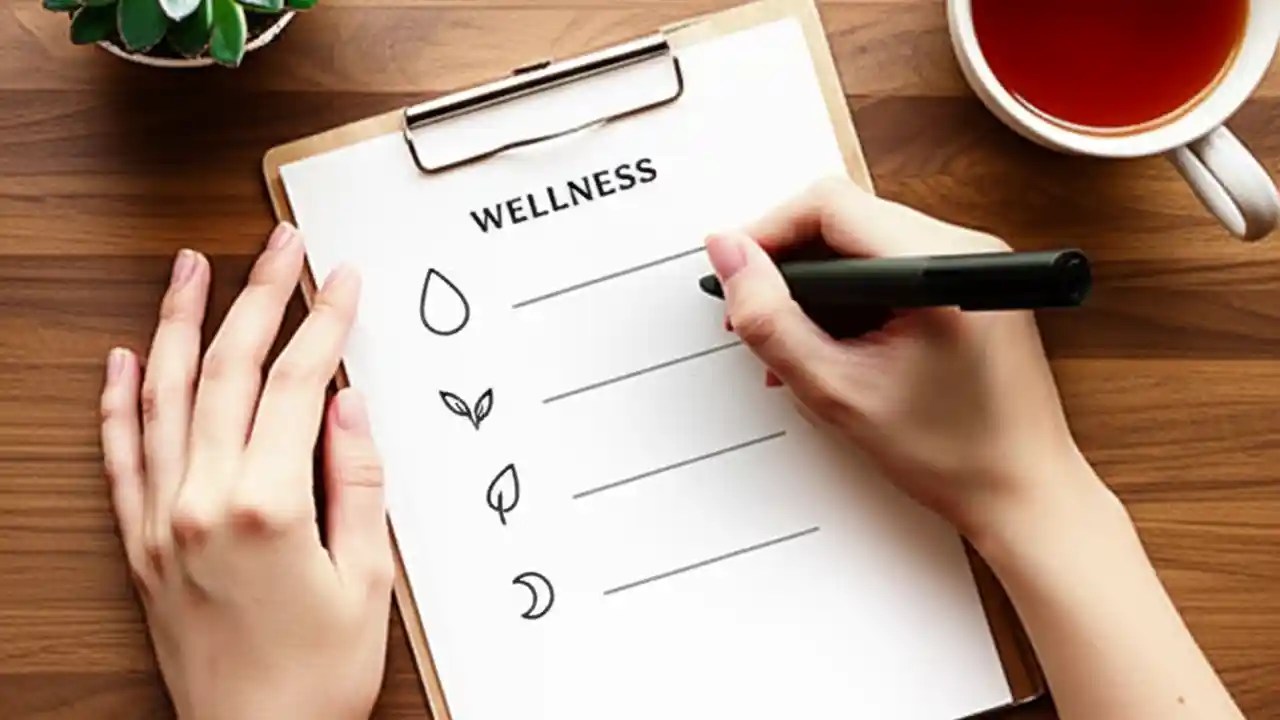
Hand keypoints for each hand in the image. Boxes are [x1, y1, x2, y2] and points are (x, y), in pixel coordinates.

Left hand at [98, 224, 393, 719]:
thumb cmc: (315, 675)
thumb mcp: (365, 578)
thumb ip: (357, 481)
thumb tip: (351, 407)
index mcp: (265, 506)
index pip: (296, 384)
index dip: (323, 323)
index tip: (340, 282)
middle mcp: (201, 502)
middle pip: (225, 370)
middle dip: (257, 297)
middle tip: (278, 247)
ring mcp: (163, 519)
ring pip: (161, 395)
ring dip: (175, 323)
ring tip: (190, 269)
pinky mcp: (142, 542)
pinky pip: (119, 454)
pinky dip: (117, 400)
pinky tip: (122, 358)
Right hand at [705, 177, 1104, 542]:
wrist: (1023, 490)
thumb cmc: (953, 454)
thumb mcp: (836, 390)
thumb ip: (771, 320)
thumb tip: (729, 255)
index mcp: (939, 266)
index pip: (830, 206)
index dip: (767, 232)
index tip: (732, 271)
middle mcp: (964, 247)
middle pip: (844, 218)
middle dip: (787, 264)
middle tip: (752, 317)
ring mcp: (971, 262)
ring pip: (861, 241)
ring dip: (816, 286)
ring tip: (792, 345)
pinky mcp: (968, 280)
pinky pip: (889, 264)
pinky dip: (849, 298)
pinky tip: (831, 345)